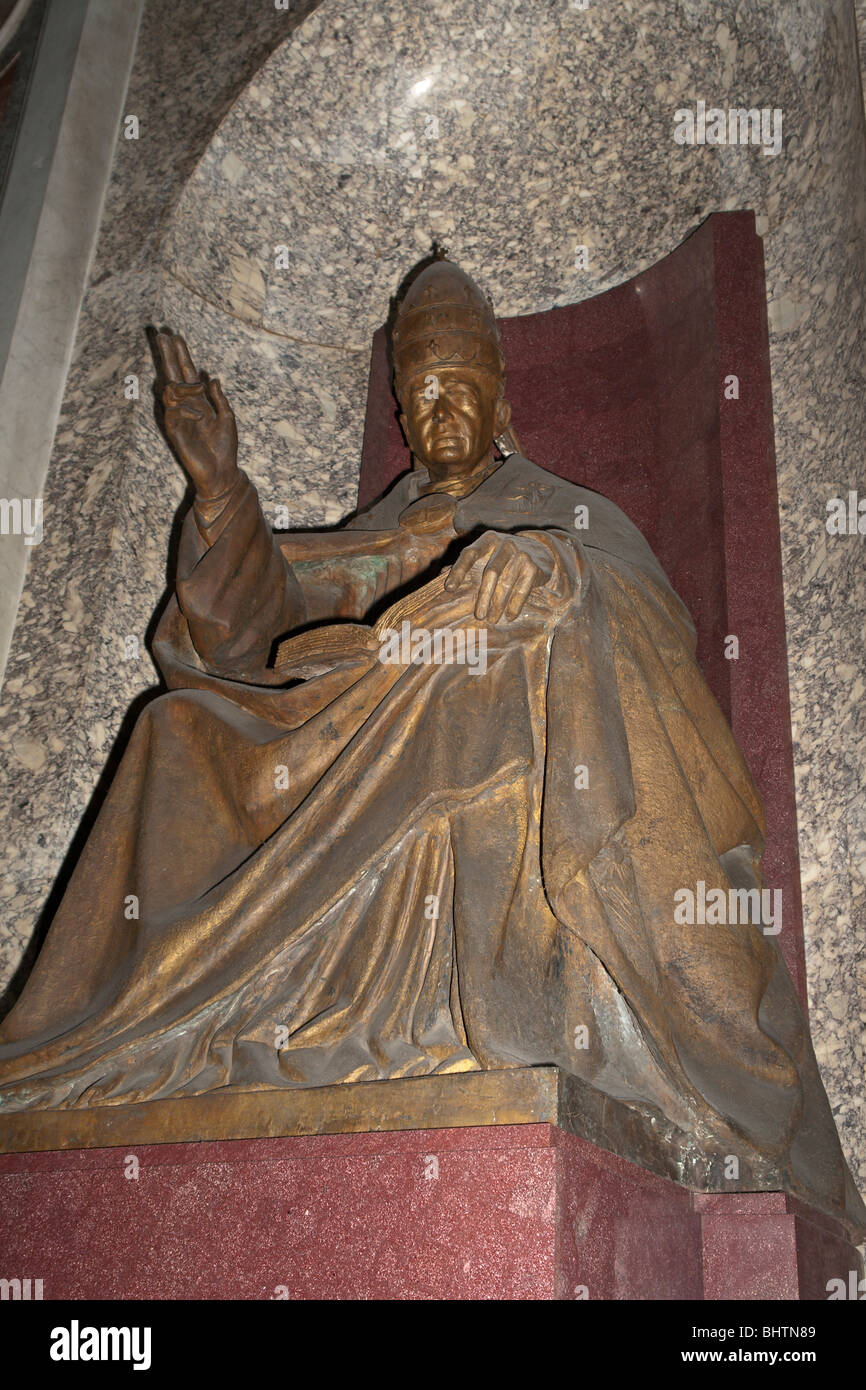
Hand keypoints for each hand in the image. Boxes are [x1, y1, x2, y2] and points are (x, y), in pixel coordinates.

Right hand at [155, 332, 237, 499]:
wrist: (222, 472)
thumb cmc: (225, 448)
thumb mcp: (227, 418)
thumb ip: (219, 398)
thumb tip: (211, 377)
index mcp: (199, 401)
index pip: (187, 374)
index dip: (181, 355)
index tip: (174, 337)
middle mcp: (186, 406)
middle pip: (173, 375)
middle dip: (168, 355)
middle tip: (161, 335)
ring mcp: (179, 417)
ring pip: (170, 390)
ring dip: (180, 381)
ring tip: (190, 379)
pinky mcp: (174, 430)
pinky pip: (174, 411)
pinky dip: (186, 408)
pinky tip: (198, 413)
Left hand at [444, 530, 553, 621]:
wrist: (540, 550)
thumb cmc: (503, 556)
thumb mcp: (486, 553)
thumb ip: (465, 564)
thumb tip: (439, 577)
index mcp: (487, 540)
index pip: (470, 554)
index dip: (458, 571)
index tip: (449, 589)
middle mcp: (504, 544)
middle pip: (491, 572)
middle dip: (483, 596)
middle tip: (478, 616)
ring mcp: (521, 555)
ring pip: (506, 584)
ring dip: (498, 605)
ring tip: (491, 620)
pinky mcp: (534, 567)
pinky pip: (522, 590)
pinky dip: (515, 605)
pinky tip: (509, 616)